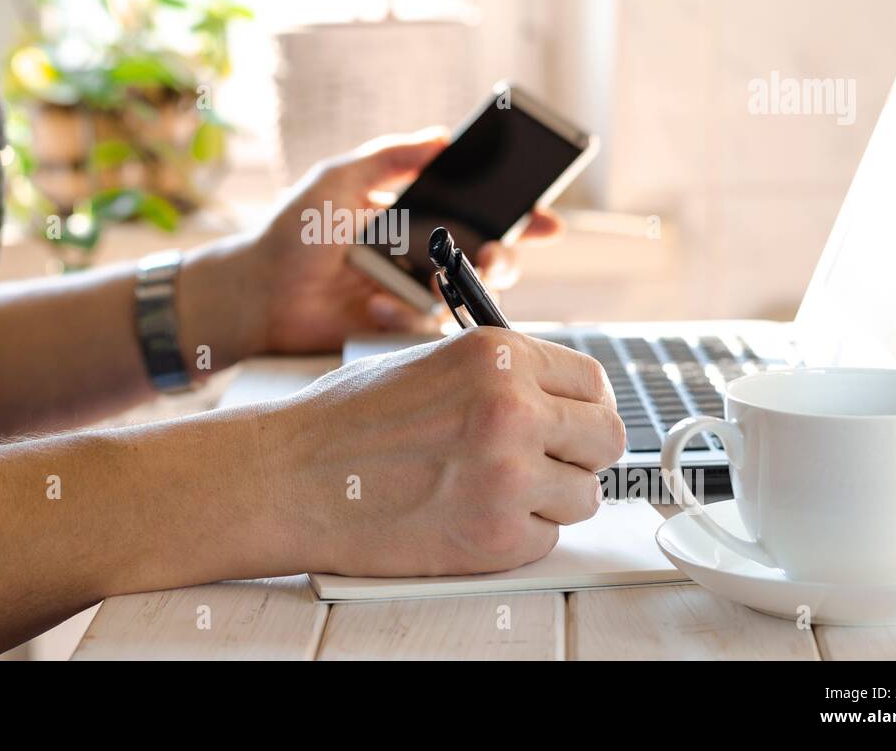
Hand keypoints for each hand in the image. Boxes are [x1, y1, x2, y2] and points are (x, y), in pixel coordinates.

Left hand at [244, 130, 564, 355]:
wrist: (257, 295)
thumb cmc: (292, 233)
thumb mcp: (338, 180)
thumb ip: (390, 157)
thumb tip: (442, 136)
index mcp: (415, 215)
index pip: (479, 212)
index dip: (519, 217)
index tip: (548, 220)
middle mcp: (422, 255)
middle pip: (487, 258)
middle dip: (503, 258)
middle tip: (496, 258)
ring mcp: (413, 295)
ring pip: (466, 297)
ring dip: (458, 289)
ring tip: (438, 282)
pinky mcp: (398, 331)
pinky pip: (427, 329)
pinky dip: (406, 316)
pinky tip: (376, 306)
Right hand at [267, 328, 624, 576]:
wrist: (289, 478)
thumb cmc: (345, 420)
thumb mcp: (434, 362)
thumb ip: (503, 375)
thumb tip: (560, 400)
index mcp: (499, 355)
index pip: (593, 382)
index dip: (581, 405)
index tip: (571, 420)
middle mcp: (513, 410)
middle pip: (606, 440)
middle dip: (579, 452)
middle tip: (546, 460)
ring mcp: (509, 478)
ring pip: (583, 496)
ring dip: (548, 497)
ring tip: (489, 488)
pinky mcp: (496, 538)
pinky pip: (545, 540)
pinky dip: (515, 534)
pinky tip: (467, 514)